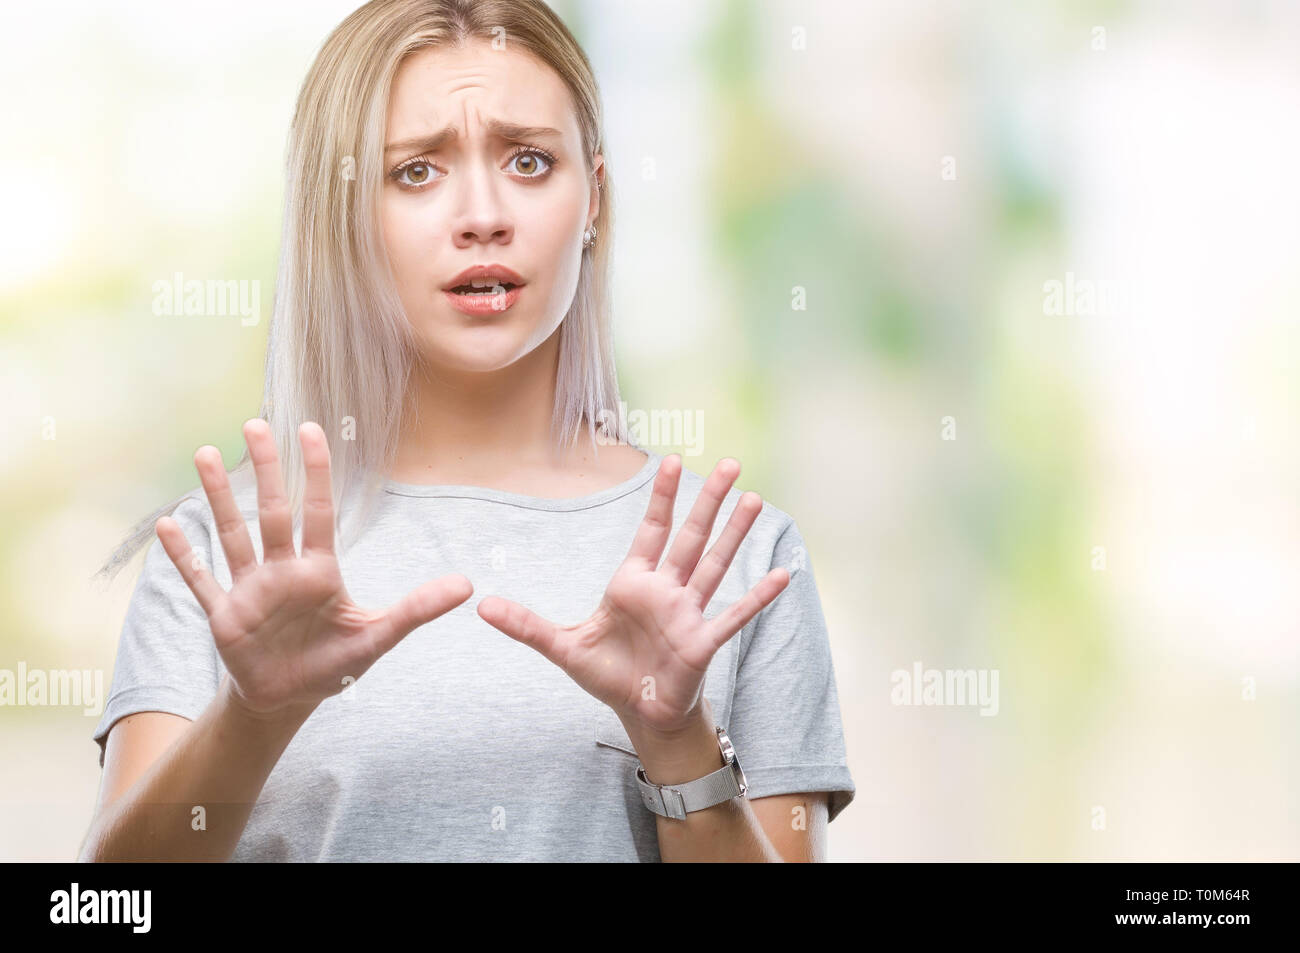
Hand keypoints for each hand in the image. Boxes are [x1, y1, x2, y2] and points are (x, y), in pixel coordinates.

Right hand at [155, 419, 472, 716]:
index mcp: (320, 571)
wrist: (292, 698)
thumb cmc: (334, 663)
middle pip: (273, 511)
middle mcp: (283, 571)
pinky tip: (167, 525)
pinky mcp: (224, 616)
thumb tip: (469, 585)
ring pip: (233, 534)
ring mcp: (251, 590)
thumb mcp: (380, 636)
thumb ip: (419, 609)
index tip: (311, 428)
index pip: (319, 512)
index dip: (316, 472)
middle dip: (267, 469)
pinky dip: (185, 557)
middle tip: (255, 423)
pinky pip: (202, 581)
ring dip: (220, 497)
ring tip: (205, 454)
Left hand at [476, 454, 788, 734]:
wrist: (638, 710)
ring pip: (714, 565)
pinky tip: (783, 574)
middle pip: (690, 536)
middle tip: (730, 464)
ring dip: (735, 534)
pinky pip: (734, 615)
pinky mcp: (703, 642)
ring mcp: (689, 613)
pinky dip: (757, 596)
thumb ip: (527, 626)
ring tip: (754, 500)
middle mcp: (667, 591)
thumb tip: (482, 607)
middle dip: (709, 501)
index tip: (671, 461)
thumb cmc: (607, 673)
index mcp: (634, 583)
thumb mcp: (562, 647)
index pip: (650, 530)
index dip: (661, 497)